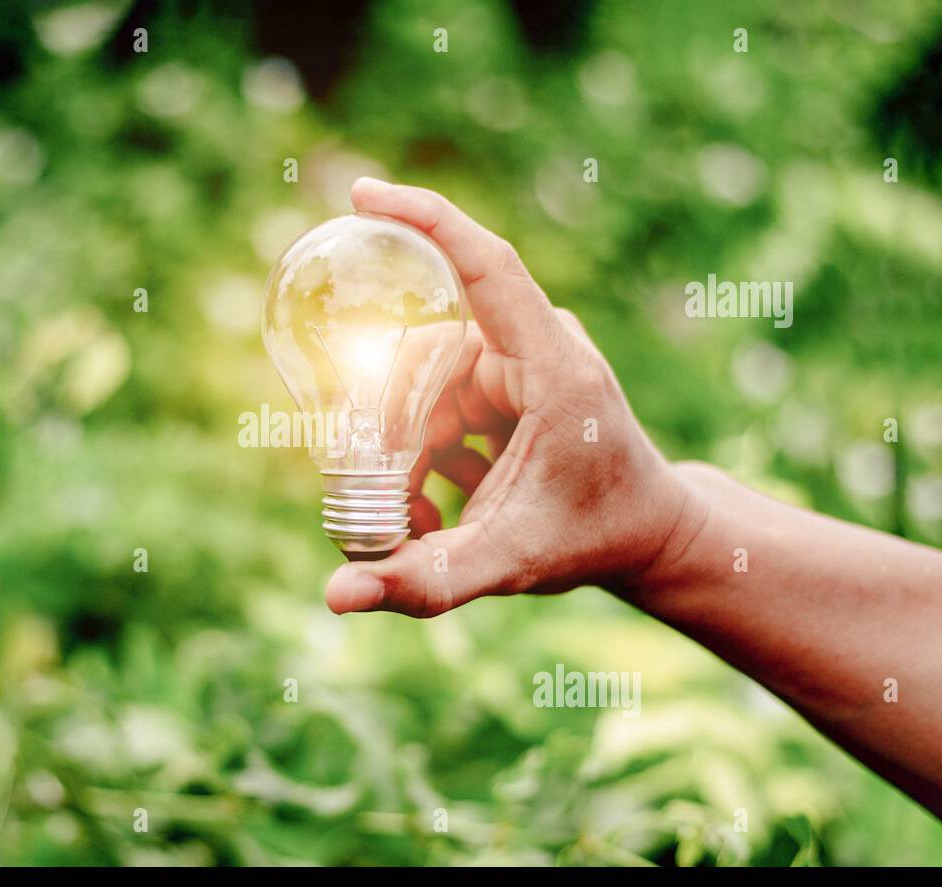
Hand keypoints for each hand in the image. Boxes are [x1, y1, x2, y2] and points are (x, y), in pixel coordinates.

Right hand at [325, 178, 695, 615]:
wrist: (649, 537)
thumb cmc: (592, 540)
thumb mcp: (508, 562)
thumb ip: (424, 582)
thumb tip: (334, 595)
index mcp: (551, 366)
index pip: (484, 266)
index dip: (426, 219)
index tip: (362, 195)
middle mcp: (537, 348)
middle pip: (428, 352)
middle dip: (393, 427)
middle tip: (386, 498)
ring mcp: (523, 361)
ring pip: (426, 380)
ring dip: (408, 449)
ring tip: (423, 519)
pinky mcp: (510, 380)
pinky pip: (440, 396)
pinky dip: (424, 450)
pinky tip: (440, 506)